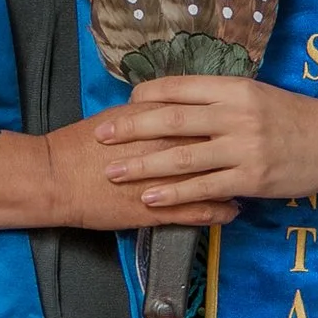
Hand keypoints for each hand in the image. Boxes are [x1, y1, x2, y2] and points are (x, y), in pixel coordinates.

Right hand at [46, 110, 238, 231]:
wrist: (56, 177)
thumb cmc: (84, 144)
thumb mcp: (121, 116)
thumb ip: (153, 110)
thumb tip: (176, 104)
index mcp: (159, 121)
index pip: (206, 116)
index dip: (230, 119)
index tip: (247, 121)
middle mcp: (167, 149)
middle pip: (217, 146)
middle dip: (241, 150)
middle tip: (261, 149)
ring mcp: (165, 181)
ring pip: (213, 181)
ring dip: (235, 183)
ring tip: (251, 183)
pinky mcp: (156, 210)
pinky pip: (198, 212)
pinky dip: (219, 212)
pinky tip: (232, 211)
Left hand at [98, 76, 317, 206]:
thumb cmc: (294, 118)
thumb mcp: (257, 95)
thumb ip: (220, 100)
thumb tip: (176, 102)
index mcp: (235, 88)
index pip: (180, 88)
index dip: (146, 96)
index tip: (123, 105)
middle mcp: (236, 114)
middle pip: (172, 119)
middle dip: (131, 128)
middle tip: (101, 135)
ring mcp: (243, 147)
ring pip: (182, 156)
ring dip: (143, 164)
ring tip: (113, 171)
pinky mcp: (251, 179)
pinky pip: (203, 188)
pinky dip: (174, 194)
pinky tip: (149, 198)